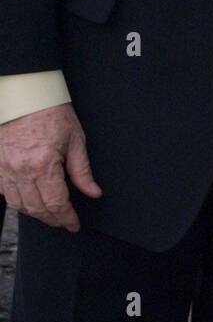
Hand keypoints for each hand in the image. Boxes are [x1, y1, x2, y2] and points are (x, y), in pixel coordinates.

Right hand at [0, 103, 101, 231]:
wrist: (25, 96)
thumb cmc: (52, 113)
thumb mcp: (75, 139)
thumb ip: (82, 171)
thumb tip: (94, 193)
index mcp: (44, 164)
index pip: (56, 204)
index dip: (66, 218)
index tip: (74, 225)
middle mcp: (21, 170)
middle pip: (36, 209)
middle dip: (52, 219)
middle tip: (64, 221)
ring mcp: (5, 169)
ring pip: (18, 205)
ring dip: (35, 213)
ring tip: (49, 213)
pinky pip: (4, 193)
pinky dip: (17, 201)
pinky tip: (29, 200)